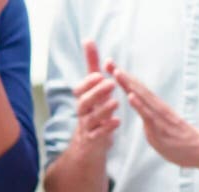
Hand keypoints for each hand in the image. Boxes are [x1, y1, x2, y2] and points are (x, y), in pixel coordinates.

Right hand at [71, 41, 120, 156]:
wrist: (90, 143)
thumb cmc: (94, 109)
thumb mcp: (93, 87)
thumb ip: (92, 65)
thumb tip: (89, 40)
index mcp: (83, 98)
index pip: (81, 89)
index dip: (89, 82)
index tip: (100, 75)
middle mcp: (83, 112)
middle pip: (85, 102)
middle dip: (96, 93)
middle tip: (110, 84)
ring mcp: (88, 127)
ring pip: (92, 118)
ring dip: (103, 110)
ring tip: (116, 103)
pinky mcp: (95, 140)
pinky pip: (99, 134)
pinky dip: (107, 129)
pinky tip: (118, 122)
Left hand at [106, 61, 198, 167]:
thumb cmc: (182, 140)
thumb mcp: (162, 126)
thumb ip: (150, 117)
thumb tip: (142, 112)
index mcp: (156, 107)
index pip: (137, 89)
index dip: (124, 77)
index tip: (109, 65)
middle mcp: (157, 108)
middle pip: (137, 88)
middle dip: (122, 75)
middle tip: (107, 61)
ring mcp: (160, 117)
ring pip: (142, 98)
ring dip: (129, 84)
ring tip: (116, 72)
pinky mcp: (161, 129)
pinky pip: (149, 116)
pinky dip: (139, 105)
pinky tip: (130, 96)